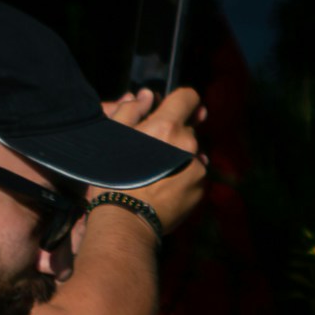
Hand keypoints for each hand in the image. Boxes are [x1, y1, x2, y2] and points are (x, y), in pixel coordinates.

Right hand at [98, 85, 210, 228]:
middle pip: (187, 128)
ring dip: (179, 156)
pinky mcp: (201, 189)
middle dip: (173, 133)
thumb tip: (147, 96)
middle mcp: (188, 144)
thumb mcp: (114, 136)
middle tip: (152, 148)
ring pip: (191, 153)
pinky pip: (194, 174)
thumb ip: (131, 111)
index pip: (188, 97)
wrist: (126, 218)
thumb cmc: (113, 176)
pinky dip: (183, 176)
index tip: (171, 107)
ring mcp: (197, 168)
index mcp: (166, 126)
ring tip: (155, 171)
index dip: (179, 100)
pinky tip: (163, 186)